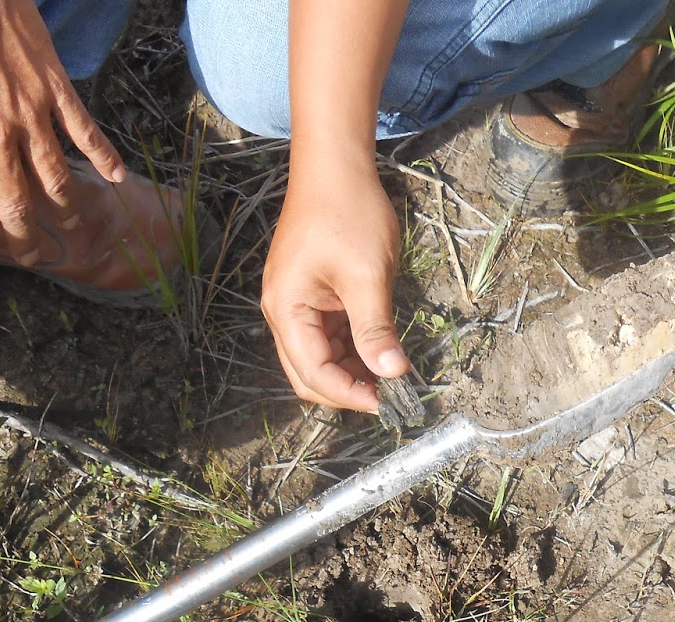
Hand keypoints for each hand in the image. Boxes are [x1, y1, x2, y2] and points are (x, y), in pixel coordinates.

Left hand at [0, 0, 126, 270]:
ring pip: (52, 178)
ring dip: (61, 209)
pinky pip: (84, 131)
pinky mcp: (53, 88)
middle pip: (14, 206)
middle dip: (21, 240)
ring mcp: (29, 114)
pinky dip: (103, 156)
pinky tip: (116, 178)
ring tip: (66, 227)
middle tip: (28, 257)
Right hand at [262, 157, 410, 411]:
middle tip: (390, 397)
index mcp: (285, 310)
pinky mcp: (311, 298)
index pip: (313, 372)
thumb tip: (392, 374)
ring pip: (318, 359)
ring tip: (389, 377)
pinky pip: (327, 338)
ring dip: (351, 373)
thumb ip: (376, 328)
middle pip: (308, 374)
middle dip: (346, 390)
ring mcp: (295, 305)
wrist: (336, 167)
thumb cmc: (348, 213)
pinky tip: (379, 353)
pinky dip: (351, 351)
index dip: (349, 394)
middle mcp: (282, 313)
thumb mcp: (368, 275)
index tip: (388, 401)